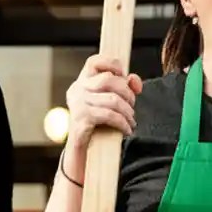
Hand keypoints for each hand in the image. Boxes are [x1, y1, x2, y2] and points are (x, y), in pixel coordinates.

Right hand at [63, 54, 142, 180]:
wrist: (81, 150)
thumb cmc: (97, 123)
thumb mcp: (109, 102)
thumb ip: (123, 87)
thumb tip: (135, 80)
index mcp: (82, 82)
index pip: (93, 61)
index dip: (111, 63)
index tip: (124, 75)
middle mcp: (77, 90)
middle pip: (108, 80)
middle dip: (127, 93)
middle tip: (132, 106)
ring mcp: (78, 104)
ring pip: (112, 99)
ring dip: (127, 111)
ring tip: (131, 119)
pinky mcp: (81, 120)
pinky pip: (109, 116)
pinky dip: (123, 123)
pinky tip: (127, 129)